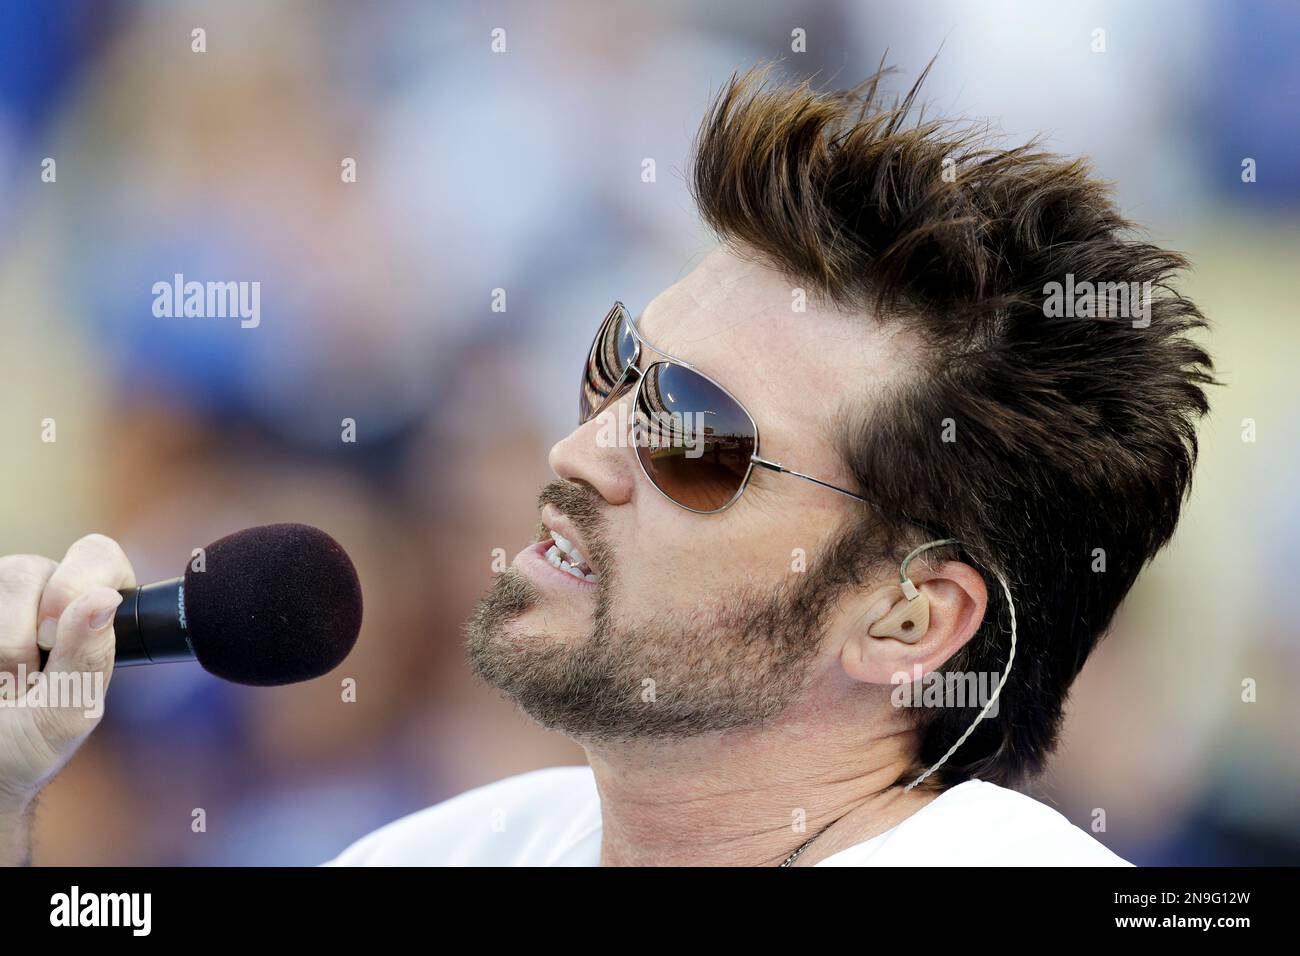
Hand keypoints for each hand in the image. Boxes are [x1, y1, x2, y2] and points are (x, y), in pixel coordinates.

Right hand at [0, 534, 134, 813]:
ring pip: (0, 579)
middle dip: (23, 630)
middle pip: (30, 569)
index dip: (80, 580)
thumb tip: (103, 598)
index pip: (97, 556)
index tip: (57, 632)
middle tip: (26, 675)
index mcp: (87, 613)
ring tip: (3, 685)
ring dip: (2, 646)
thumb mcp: (67, 712)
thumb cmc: (25, 747)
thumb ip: (88, 657)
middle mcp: (39, 596)